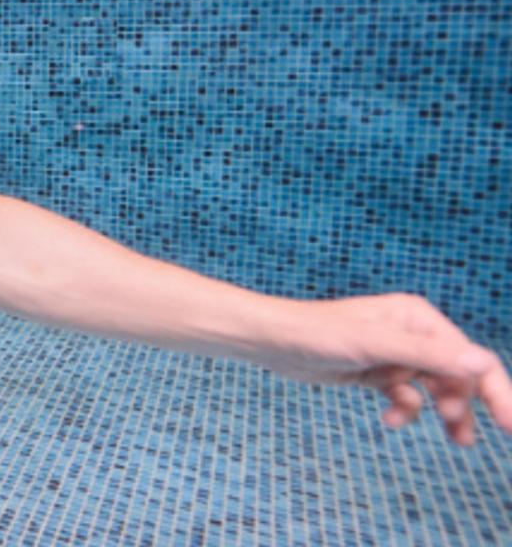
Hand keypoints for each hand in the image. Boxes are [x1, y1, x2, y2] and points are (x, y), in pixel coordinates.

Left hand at [248, 294, 511, 445]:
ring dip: (445, 412)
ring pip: (435, 387)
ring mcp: (395, 353)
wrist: (272, 341)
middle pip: (457, 374)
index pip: (470, 358)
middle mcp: (412, 333)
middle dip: (471, 405)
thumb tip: (481, 363)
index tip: (511, 424)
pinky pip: (406, 395)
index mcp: (419, 318)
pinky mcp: (377, 371)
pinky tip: (390, 421)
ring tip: (458, 441)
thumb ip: (429, 356)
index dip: (495, 391)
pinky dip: (405, 409)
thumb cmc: (318, 334)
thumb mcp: (376, 346)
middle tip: (476, 440)